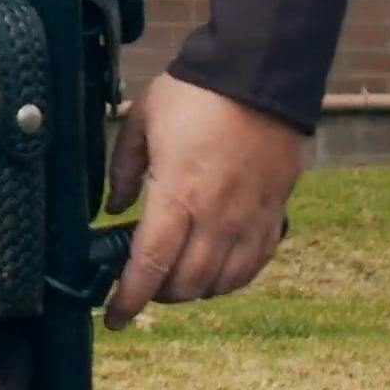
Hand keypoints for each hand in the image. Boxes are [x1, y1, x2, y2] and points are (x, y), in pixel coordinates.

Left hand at [100, 73, 304, 331]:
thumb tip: (114, 208)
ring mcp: (251, 218)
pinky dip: (234, 276)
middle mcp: (217, 216)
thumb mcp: (142, 121)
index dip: (130, 297)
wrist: (259, 73)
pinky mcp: (275, 212)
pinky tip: (218, 267)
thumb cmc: (196, 94)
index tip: (115, 316)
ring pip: (224, 281)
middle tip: (143, 285)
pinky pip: (256, 263)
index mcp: (178, 195)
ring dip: (196, 290)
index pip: (151, 265)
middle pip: (188, 283)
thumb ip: (123, 169)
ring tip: (177, 278)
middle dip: (160, 294)